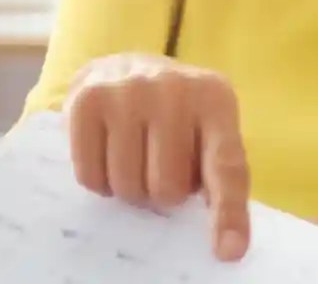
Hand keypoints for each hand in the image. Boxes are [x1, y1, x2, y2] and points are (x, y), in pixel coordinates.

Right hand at [64, 53, 250, 260]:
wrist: (124, 65)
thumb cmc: (176, 112)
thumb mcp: (208, 127)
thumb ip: (216, 171)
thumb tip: (222, 240)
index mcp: (217, 100)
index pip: (226, 167)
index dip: (229, 214)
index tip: (229, 252)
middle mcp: (176, 90)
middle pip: (168, 189)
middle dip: (163, 192)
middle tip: (159, 163)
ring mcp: (129, 91)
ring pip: (128, 187)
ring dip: (131, 186)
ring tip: (136, 153)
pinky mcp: (88, 100)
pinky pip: (90, 178)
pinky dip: (100, 180)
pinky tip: (109, 150)